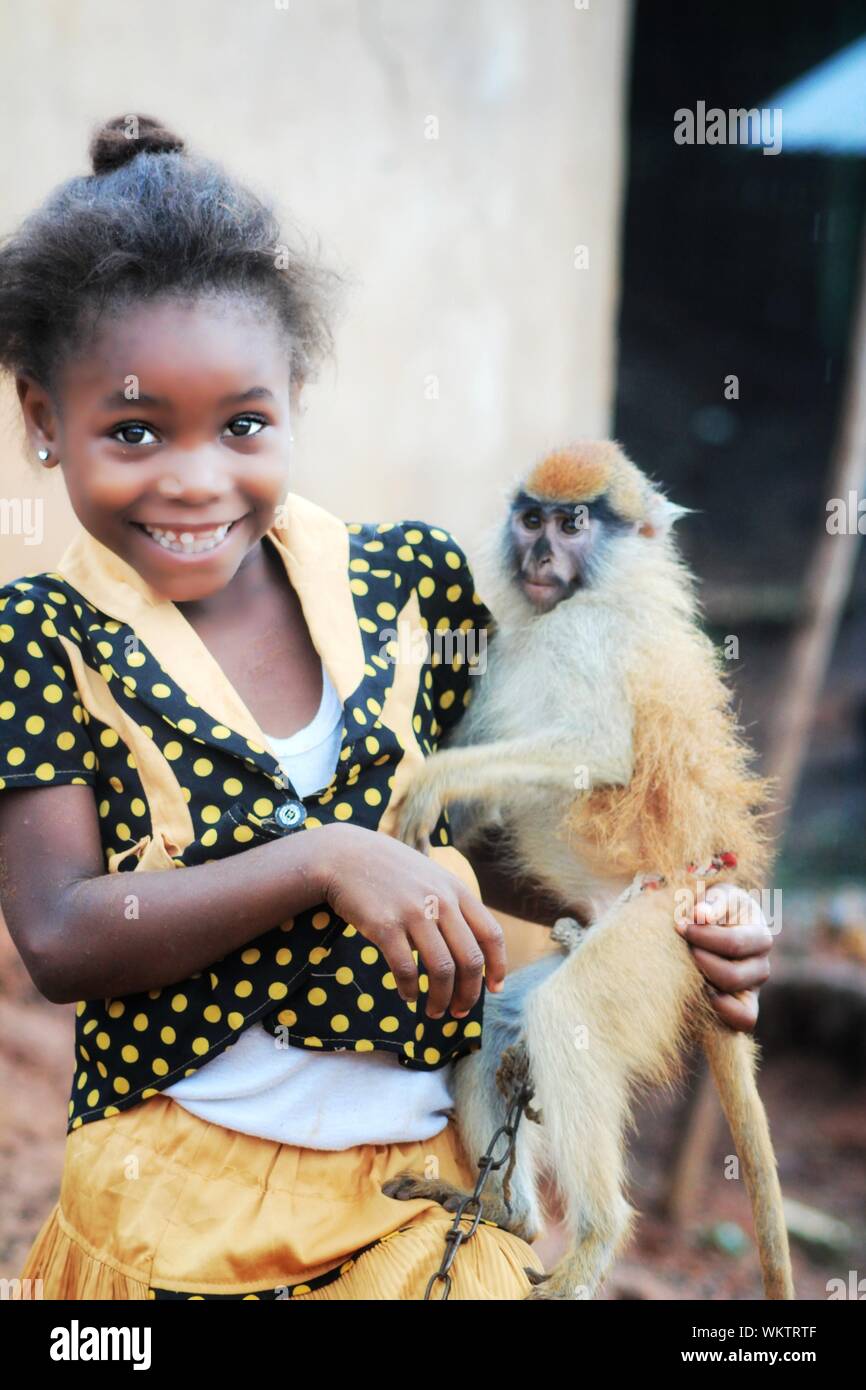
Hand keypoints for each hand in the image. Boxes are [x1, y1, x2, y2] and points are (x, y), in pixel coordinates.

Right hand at [312, 822, 505, 1019]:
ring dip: (441, 999)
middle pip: (470, 960)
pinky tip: (408, 995)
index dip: (498, 967)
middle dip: (469, 994)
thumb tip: (469, 950)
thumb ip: (452, 905)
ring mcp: (413, 913)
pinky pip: (406, 969)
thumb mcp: (431, 877)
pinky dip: (410, 989)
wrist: (345, 856)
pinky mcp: (385, 926)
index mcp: (456, 890)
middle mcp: (440, 901)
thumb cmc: (390, 871)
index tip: (494, 989)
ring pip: (442, 970)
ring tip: (434, 1011)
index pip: (491, 934)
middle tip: (459, 1011)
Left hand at [674, 882, 772, 1031]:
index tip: (678, 925)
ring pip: (735, 998)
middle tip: (683, 948)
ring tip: (688, 965)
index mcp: (759, 934)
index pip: (733, 945)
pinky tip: (700, 991)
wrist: (706, 927)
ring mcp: (754, 987)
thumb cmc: (710, 906)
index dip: (702, 936)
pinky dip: (721, 1010)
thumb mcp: (713, 894)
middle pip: (732, 977)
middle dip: (700, 962)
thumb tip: (701, 914)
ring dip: (705, 982)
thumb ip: (712, 902)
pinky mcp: (745, 1006)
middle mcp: (762, 964)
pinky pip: (744, 1019)